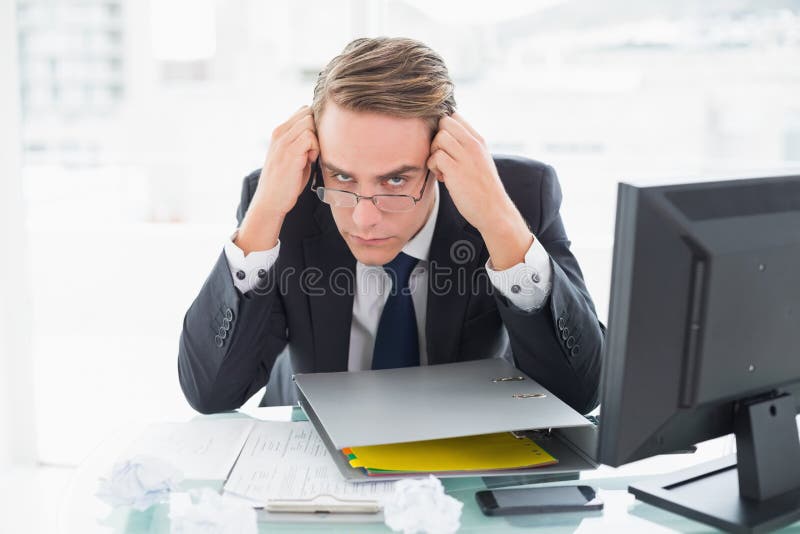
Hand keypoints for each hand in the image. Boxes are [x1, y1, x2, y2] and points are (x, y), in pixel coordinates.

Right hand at [236, 106, 318, 253]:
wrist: (271, 201)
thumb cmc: (286, 182)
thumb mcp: (293, 156)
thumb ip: (303, 143)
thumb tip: (324, 133)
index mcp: (279, 132)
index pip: (303, 111)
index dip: (314, 124)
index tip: (314, 143)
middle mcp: (279, 133)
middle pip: (308, 113)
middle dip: (317, 129)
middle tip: (314, 149)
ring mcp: (283, 141)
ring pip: (309, 122)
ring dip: (317, 139)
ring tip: (311, 156)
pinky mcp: (289, 152)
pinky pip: (310, 137)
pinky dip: (315, 148)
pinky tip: (310, 161)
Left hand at [427, 112, 532, 269]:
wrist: (494, 210)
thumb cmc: (483, 188)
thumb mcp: (480, 160)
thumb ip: (466, 147)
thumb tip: (443, 138)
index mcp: (478, 140)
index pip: (455, 116)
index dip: (444, 129)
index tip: (446, 146)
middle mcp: (473, 144)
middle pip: (445, 122)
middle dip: (437, 138)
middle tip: (442, 156)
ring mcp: (465, 156)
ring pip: (439, 137)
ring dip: (434, 153)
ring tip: (443, 169)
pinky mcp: (456, 171)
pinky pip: (435, 157)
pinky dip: (434, 167)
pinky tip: (444, 178)